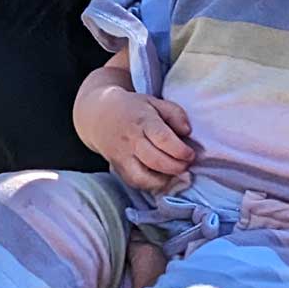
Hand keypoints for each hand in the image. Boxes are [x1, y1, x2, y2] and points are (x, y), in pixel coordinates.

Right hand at [80, 89, 194, 193]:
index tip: (190, 154)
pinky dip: (151, 185)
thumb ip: (174, 114)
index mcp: (142, 121)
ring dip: (164, 180)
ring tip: (175, 174)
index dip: (179, 150)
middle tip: (187, 164)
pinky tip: (162, 178)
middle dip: (176, 167)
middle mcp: (131, 141)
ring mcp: (122, 157)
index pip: (162, 138)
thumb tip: (187, 131)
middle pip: (155, 161)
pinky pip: (135, 183)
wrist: (98, 116)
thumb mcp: (154, 102)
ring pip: (143, 177)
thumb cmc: (132, 109)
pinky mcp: (118, 168)